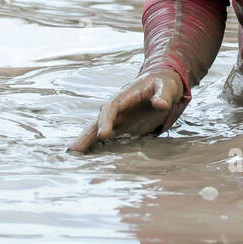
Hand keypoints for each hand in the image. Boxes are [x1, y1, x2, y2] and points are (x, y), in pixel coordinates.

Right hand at [68, 70, 185, 152]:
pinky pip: (111, 140)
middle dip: (87, 135)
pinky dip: (100, 148)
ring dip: (88, 143)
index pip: (111, 108)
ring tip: (75, 156)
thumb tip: (160, 104)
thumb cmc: (165, 84)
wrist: (164, 85)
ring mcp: (120, 120)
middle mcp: (118, 109)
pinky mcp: (125, 129)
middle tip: (74, 150)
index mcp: (125, 96)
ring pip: (99, 132)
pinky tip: (92, 159)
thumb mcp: (167, 86)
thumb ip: (163, 95)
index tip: (104, 135)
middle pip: (98, 121)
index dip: (106, 121)